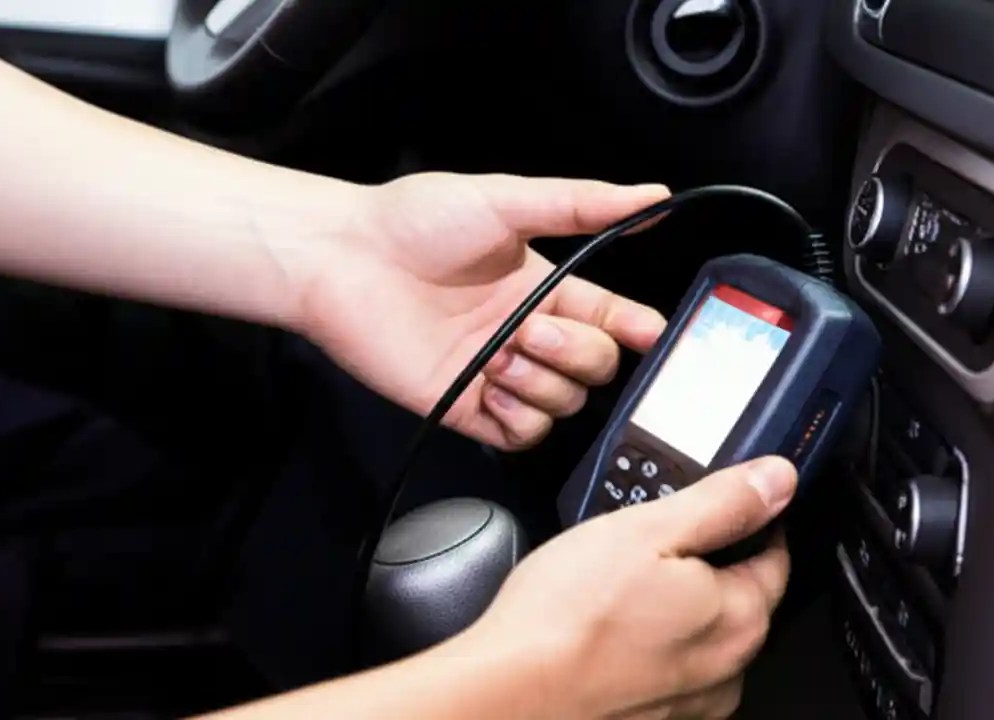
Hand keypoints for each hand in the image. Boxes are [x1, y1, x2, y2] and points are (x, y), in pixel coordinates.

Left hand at [296, 172, 669, 449]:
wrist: (342, 261)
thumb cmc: (414, 222)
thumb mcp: (506, 201)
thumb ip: (581, 203)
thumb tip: (651, 195)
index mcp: (545, 288)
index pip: (612, 319)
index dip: (635, 329)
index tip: (647, 331)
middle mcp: (528, 333)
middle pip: (596, 368)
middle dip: (578, 353)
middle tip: (533, 328)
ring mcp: (499, 373)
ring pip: (564, 404)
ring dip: (542, 382)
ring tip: (497, 353)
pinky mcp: (466, 406)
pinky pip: (523, 435)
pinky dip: (519, 417)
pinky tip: (490, 386)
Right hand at [462, 456, 796, 718]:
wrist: (506, 694)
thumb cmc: (567, 619)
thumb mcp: (648, 529)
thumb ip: (723, 503)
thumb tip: (778, 480)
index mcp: (741, 619)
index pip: (775, 555)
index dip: (750, 518)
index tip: (724, 500)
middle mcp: (726, 671)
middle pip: (738, 598)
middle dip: (705, 563)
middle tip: (652, 537)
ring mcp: (688, 703)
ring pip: (698, 635)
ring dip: (675, 608)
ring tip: (619, 583)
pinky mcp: (651, 718)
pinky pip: (663, 668)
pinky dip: (646, 644)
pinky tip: (608, 626)